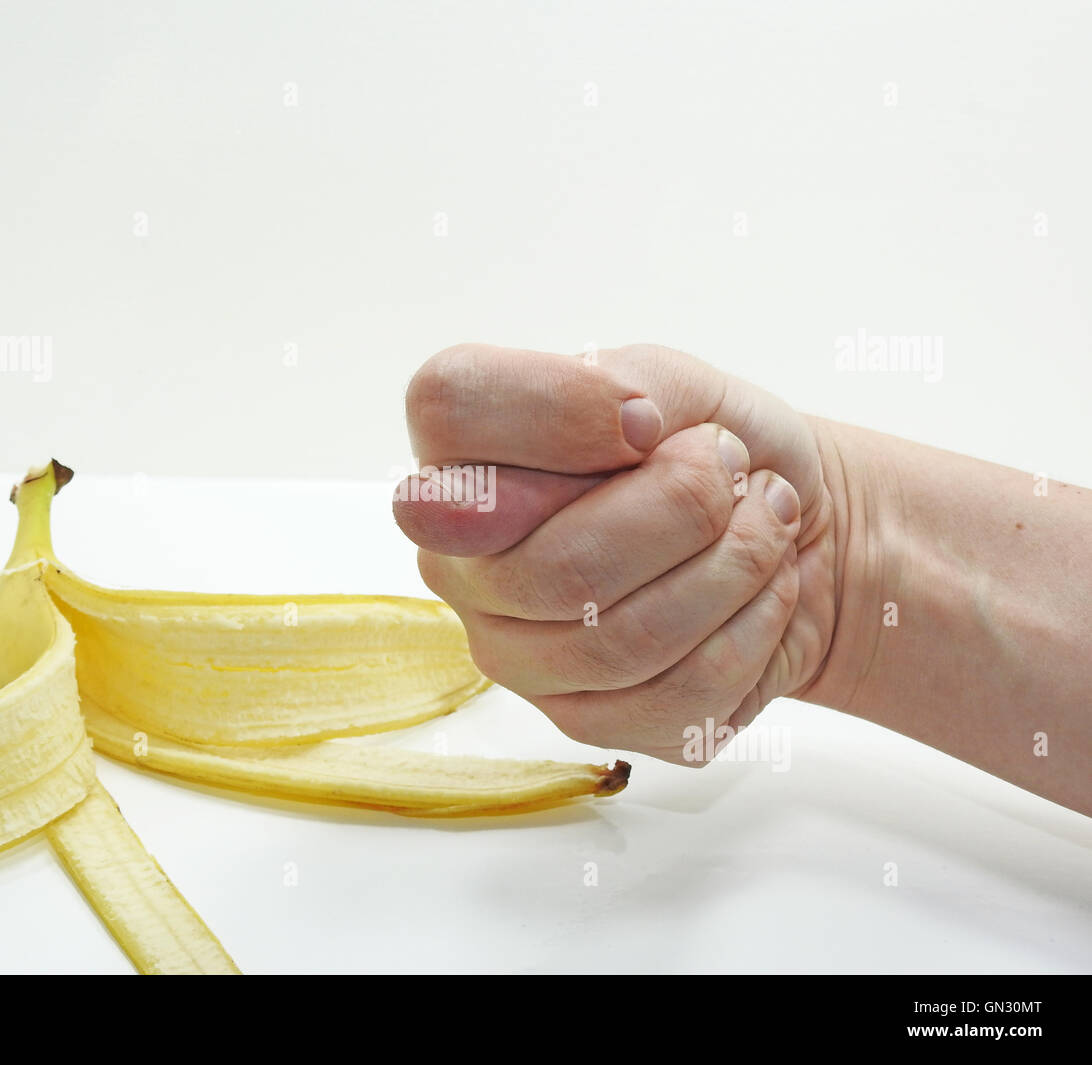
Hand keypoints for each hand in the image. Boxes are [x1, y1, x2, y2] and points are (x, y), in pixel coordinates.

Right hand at [393, 342, 841, 765]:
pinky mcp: (586, 723)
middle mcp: (460, 569)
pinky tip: (762, 588)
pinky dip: (756, 624)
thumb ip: (628, 383)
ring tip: (765, 522)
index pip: (448, 409)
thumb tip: (628, 427)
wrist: (782, 522)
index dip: (559, 408)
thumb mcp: (673, 381)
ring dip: (735, 567)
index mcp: (456, 462)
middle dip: (688, 508)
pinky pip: (681, 695)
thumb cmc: (706, 446)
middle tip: (733, 468)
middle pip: (560, 567)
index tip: (647, 418)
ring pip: (624, 642)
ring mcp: (513, 659)